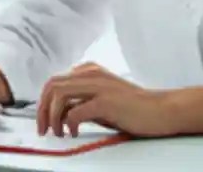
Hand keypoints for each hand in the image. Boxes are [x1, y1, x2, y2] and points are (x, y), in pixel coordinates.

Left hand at [36, 62, 173, 138]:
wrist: (160, 110)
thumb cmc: (133, 108)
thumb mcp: (101, 102)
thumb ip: (80, 103)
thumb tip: (57, 116)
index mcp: (89, 71)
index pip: (54, 82)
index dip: (43, 102)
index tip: (43, 121)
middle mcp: (91, 74)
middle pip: (52, 86)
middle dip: (41, 109)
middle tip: (44, 129)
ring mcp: (99, 86)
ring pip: (59, 95)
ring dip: (52, 117)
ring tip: (58, 132)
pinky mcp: (106, 101)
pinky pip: (75, 111)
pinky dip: (68, 124)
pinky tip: (74, 133)